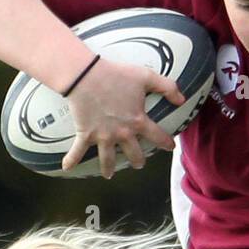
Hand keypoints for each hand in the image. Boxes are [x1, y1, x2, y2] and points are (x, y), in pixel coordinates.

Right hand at [62, 58, 184, 178]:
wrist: (86, 75)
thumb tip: (182, 99)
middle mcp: (122, 134)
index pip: (158, 136)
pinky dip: (71, 159)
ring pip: (108, 160)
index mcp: (138, 121)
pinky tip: (66, 167)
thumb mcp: (146, 76)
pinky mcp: (85, 134)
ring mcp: (103, 136)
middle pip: (134, 155)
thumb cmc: (116, 74)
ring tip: (109, 174)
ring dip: (109, 168)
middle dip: (138, 160)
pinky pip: (77, 151)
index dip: (166, 143)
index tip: (170, 147)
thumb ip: (167, 87)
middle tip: (138, 162)